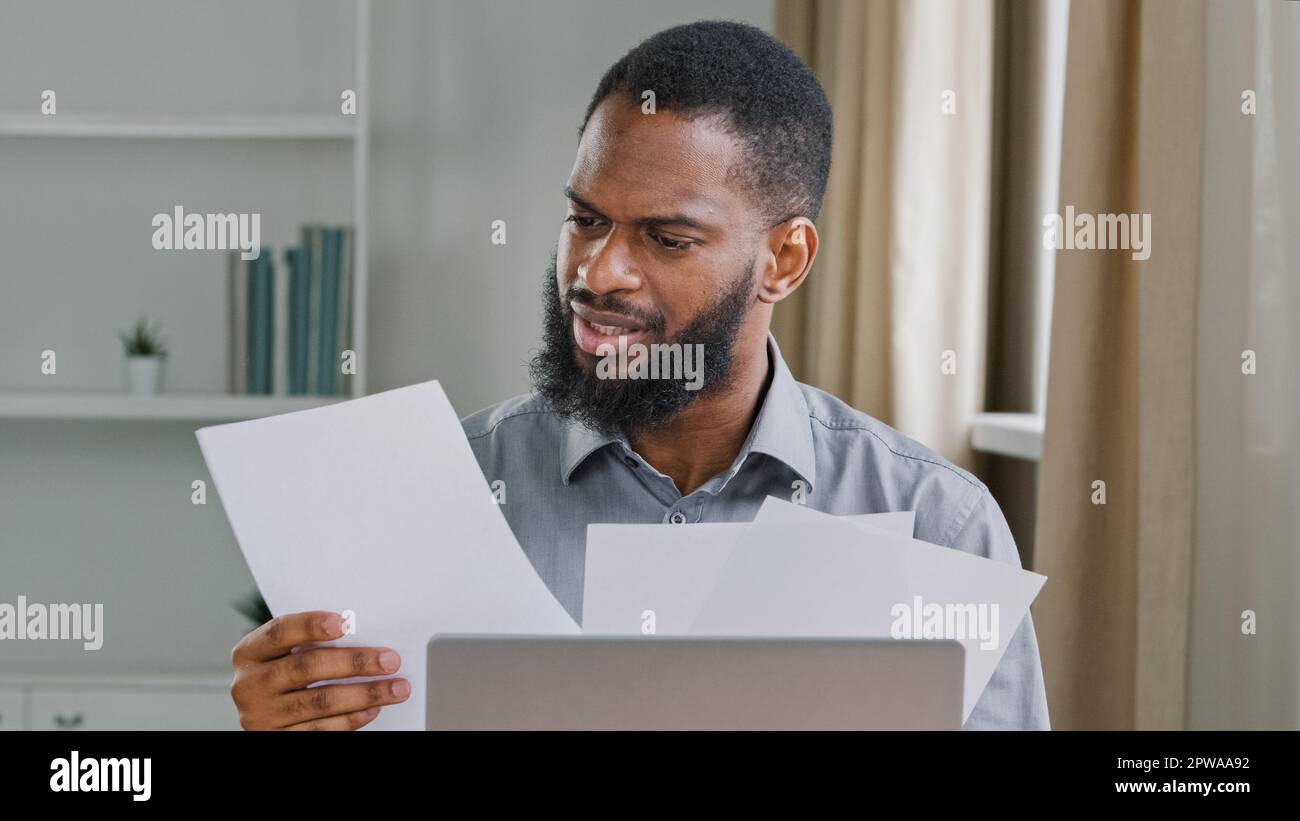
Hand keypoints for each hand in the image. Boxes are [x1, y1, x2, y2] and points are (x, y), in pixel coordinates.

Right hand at [229, 610, 409, 729]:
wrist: (265, 709)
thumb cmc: (285, 670)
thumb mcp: (285, 652)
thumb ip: (311, 642)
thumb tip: (362, 633)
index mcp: (249, 653)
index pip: (280, 632)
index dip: (310, 626)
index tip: (343, 623)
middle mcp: (249, 685)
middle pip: (307, 667)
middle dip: (354, 662)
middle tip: (390, 659)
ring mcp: (261, 716)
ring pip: (320, 702)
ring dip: (365, 694)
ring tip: (397, 688)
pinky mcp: (276, 738)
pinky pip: (320, 729)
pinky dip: (351, 719)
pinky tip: (373, 709)